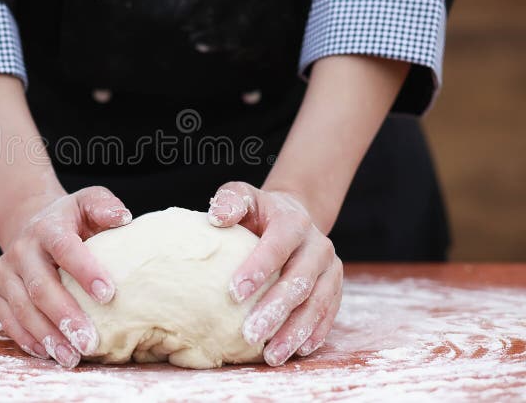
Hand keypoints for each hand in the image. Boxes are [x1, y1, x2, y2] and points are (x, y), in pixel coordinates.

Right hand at [0, 186, 131, 367]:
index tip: (108, 294)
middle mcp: (22, 249)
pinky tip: (49, 354)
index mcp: (47, 227)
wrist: (33, 225)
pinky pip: (8, 320)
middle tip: (90, 341)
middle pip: (41, 286)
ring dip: (48, 335)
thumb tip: (122, 217)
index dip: (84, 270)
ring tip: (72, 357)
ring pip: (23, 308)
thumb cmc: (71, 219)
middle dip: (65, 316)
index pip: (64, 248)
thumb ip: (104, 206)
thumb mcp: (88, 202)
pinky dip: (28, 339)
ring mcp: (6, 272)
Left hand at [207, 182, 342, 365]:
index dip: (258, 268)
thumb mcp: (244, 196)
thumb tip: (216, 218)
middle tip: (248, 334)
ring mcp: (330, 268)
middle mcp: (318, 245)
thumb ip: (230, 201)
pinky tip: (296, 351)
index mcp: (294, 221)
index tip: (233, 294)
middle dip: (275, 309)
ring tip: (270, 356)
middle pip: (300, 281)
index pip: (278, 246)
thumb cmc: (258, 211)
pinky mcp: (335, 287)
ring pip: (317, 303)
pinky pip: (328, 313)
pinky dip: (313, 334)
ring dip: (294, 331)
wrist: (294, 215)